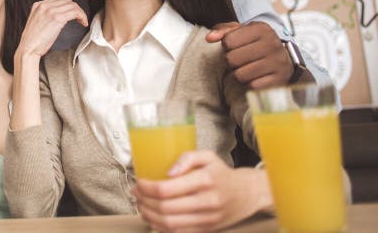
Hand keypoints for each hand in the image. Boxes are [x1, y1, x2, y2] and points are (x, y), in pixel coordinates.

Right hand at [15, 0, 87, 59]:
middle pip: (67, 0)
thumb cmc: (33, 40)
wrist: (28, 48)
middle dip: (75, 8)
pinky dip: (82, 16)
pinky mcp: (56, 18)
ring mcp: (50, 11)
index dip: (68, 5)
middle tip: (79, 17)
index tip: (72, 12)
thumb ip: (45, 15)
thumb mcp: (37, 21)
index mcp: (38, 5)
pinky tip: (83, 22)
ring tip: (82, 20)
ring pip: (72, 5)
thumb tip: (59, 14)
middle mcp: (44, 5)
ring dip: (80, 12)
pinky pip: (75, 12)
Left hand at [132, 151, 271, 231]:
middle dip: (144, 201)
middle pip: (165, 208)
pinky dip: (160, 227)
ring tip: (140, 206)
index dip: (146, 188)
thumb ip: (186, 158)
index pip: (167, 189)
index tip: (138, 183)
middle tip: (135, 194)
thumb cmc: (222, 173)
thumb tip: (168, 171)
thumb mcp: (207, 156)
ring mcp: (207, 219)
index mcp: (205, 181)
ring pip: (169, 223)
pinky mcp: (207, 229)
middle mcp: (207, 202)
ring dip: (149, 216)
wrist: (247, 194)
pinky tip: (152, 218)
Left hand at [206, 21, 291, 88]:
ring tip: (248, 68)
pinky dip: (250, 83)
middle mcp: (272, 44)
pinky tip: (257, 77)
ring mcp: (278, 62)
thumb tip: (209, 38)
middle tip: (240, 60)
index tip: (237, 47)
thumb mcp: (241, 32)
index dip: (227, 47)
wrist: (284, 61)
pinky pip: (252, 86)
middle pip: (231, 59)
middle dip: (231, 61)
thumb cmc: (256, 44)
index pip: (227, 41)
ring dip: (239, 74)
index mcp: (262, 28)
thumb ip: (223, 31)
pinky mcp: (280, 80)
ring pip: (240, 75)